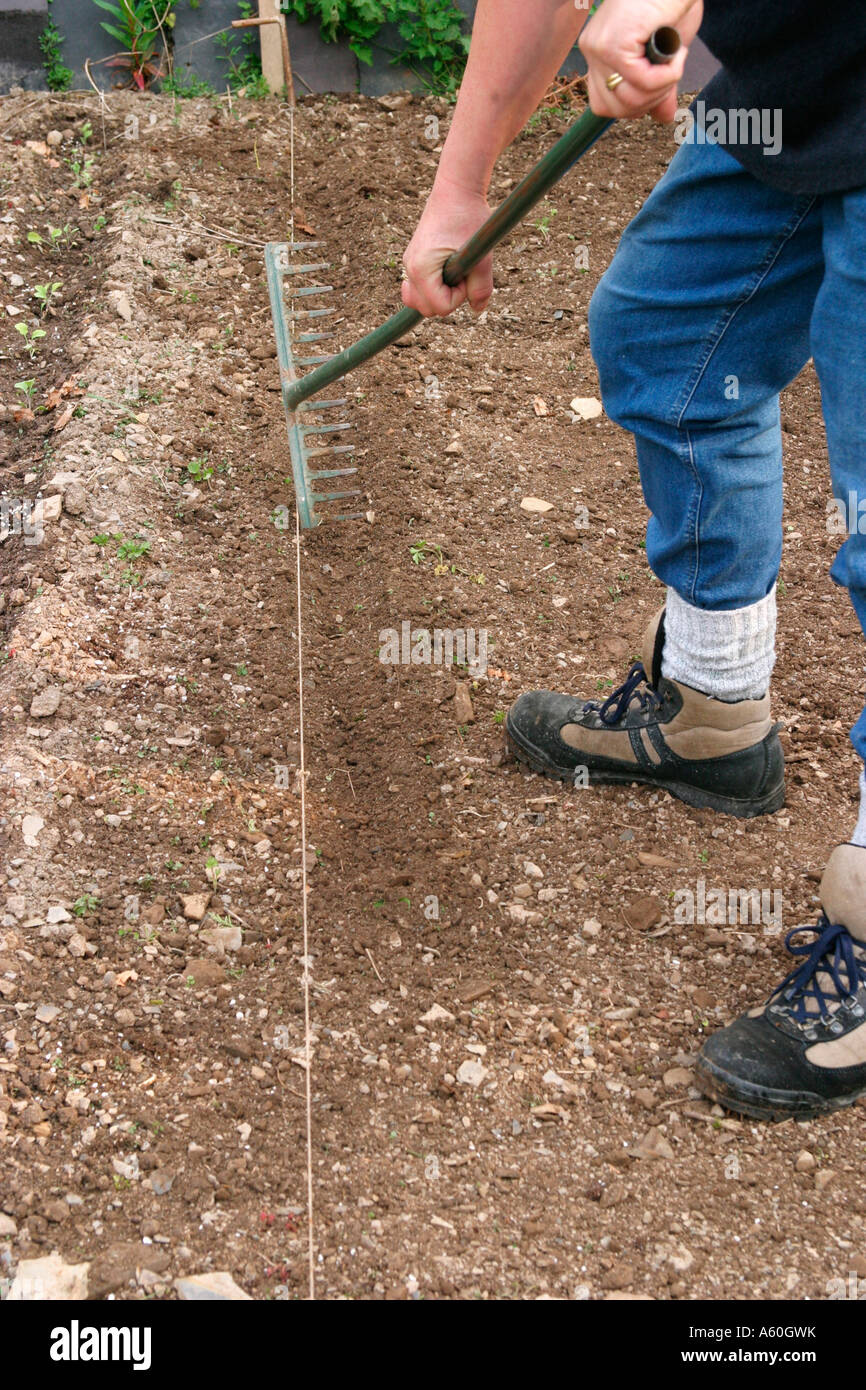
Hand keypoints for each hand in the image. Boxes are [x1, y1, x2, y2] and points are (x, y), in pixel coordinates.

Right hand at [402, 174, 492, 318]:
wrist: (456, 189)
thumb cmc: (468, 218)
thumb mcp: (481, 256)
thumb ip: (481, 287)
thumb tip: (477, 309)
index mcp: (421, 269)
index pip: (441, 307)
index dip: (460, 296)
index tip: (467, 272)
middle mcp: (409, 269)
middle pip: (426, 309)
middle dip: (448, 299)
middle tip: (462, 273)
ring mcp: (409, 264)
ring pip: (421, 301)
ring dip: (440, 294)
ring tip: (454, 272)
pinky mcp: (414, 259)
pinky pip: (420, 288)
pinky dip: (434, 286)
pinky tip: (447, 271)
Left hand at [579, 0, 702, 122]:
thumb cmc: (673, 6)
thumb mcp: (666, 55)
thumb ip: (659, 87)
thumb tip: (664, 118)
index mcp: (599, 53)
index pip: (603, 106)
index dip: (633, 106)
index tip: (659, 85)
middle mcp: (593, 50)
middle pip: (615, 109)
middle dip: (649, 100)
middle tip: (671, 72)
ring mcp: (600, 47)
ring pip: (629, 99)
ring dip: (661, 87)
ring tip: (674, 59)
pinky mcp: (614, 44)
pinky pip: (641, 82)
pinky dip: (666, 76)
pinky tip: (676, 53)